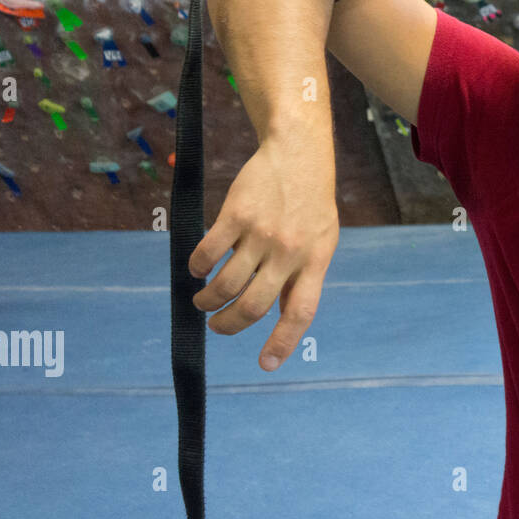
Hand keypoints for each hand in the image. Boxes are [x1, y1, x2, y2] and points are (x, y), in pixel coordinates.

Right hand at [187, 137, 339, 371]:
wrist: (298, 154)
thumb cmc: (310, 203)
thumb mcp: (321, 242)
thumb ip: (304, 277)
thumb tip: (285, 317)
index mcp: (314, 261)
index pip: (300, 312)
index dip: (282, 342)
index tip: (266, 365)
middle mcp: (289, 252)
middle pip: (252, 306)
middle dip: (228, 325)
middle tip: (217, 326)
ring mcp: (262, 234)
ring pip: (225, 285)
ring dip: (207, 300)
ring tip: (203, 300)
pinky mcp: (236, 215)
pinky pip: (207, 254)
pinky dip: (197, 267)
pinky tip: (197, 269)